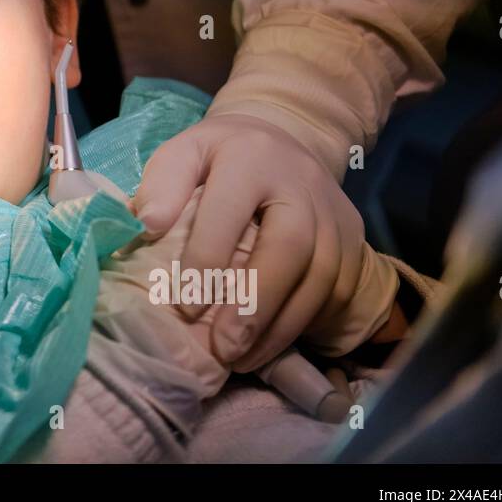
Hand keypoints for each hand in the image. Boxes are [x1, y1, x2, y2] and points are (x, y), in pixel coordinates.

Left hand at [132, 113, 394, 370]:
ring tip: (243, 360)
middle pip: (290, 247)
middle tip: (225, 348)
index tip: (185, 305)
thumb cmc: (219, 158)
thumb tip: (147, 223)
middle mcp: (300, 183)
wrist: (280, 141)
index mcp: (248, 158)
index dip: (208, 256)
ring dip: (282, 327)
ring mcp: (334, 213)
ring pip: (322, 277)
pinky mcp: (354, 239)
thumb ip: (162, 183)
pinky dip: (308, 325)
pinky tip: (273, 346)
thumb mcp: (184, 152)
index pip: (230, 208)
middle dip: (257, 304)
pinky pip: (340, 291)